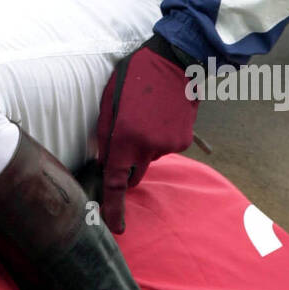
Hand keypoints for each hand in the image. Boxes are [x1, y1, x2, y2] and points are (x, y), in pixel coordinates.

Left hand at [96, 33, 198, 233]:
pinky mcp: (183, 141)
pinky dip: (161, 137)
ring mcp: (168, 146)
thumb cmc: (134, 77)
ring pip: (150, 158)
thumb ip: (105, 136)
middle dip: (127, 164)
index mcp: (125, 138)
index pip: (116, 183)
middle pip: (134, 174)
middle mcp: (148, 147)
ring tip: (147, 113)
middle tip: (127, 135)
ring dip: (145, 144)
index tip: (115, 228)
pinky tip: (161, 115)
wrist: (174, 61)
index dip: (114, 208)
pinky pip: (165, 148)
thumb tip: (105, 163)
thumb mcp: (110, 103)